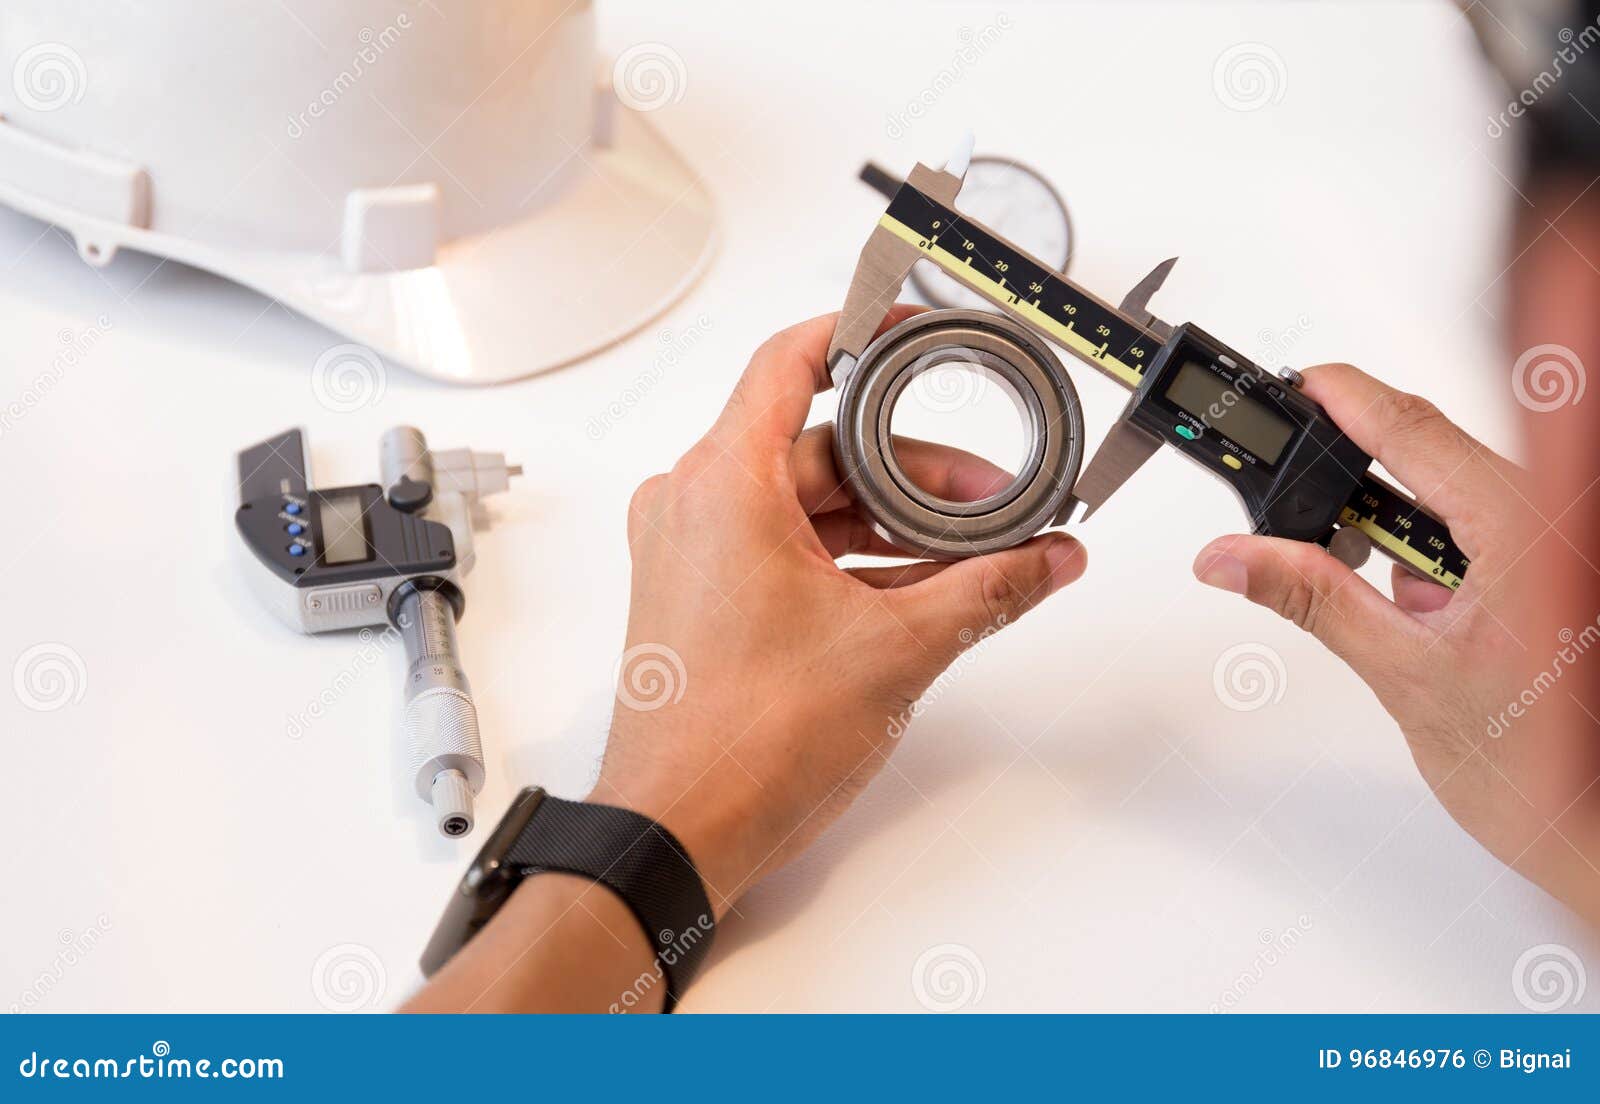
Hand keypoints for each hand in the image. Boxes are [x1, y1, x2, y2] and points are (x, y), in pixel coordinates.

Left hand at [590, 307, 1087, 915]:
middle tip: (995, 502)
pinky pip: (784, 548)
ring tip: (972, 557)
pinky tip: (918, 591)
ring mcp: (691, 552)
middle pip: (823, 447)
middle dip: (916, 474)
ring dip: (889, 524)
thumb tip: (1048, 559)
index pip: (792, 360)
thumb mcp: (896, 652)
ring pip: (808, 504)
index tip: (916, 329)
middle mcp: (694, 504)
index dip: (862, 333)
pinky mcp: (699, 596)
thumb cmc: (744, 744)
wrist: (677, 832)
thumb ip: (987, 591)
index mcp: (725, 484)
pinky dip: (849, 559)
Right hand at [1192, 362, 1599, 919]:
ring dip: (1396, 534)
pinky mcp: (1545, 571)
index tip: (1292, 383)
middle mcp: (1547, 521)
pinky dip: (1429, 563)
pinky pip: (1473, 536)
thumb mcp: (1407, 678)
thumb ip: (1314, 601)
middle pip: (1429, 454)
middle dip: (1357, 480)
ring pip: (1449, 497)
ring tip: (1386, 602)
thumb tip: (1234, 556)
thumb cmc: (1546, 770)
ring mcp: (1549, 545)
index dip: (1344, 397)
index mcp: (1526, 529)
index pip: (1414, 430)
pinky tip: (1424, 617)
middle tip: (1292, 508)